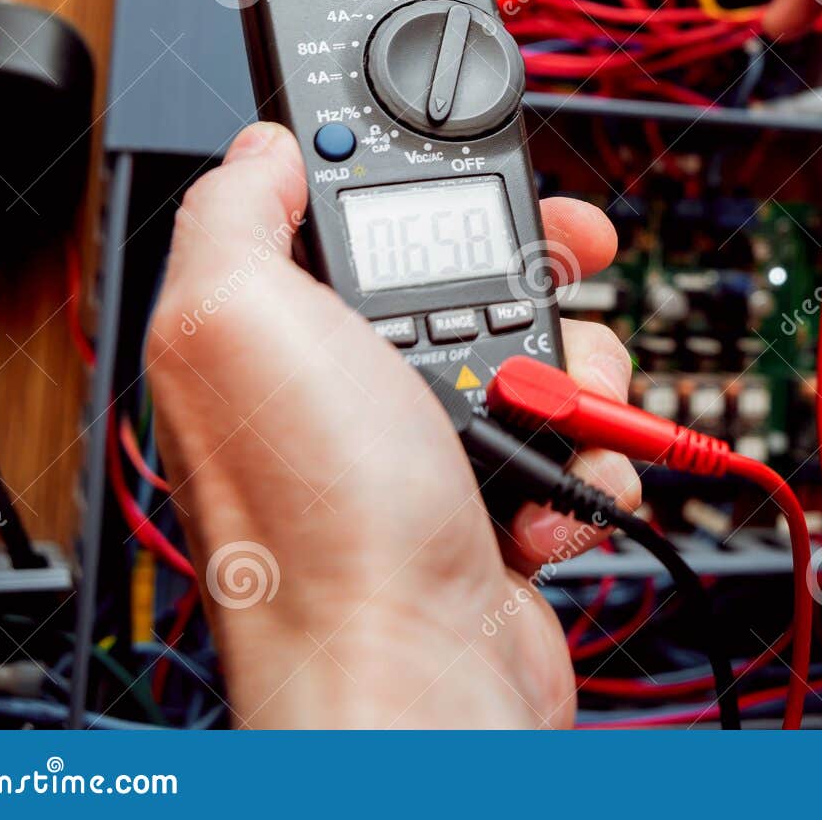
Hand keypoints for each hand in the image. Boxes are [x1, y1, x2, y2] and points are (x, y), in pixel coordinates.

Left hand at [143, 122, 638, 727]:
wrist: (418, 675)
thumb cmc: (322, 524)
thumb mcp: (236, 323)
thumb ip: (232, 215)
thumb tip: (260, 150)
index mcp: (282, 333)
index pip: (349, 209)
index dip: (416, 167)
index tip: (471, 145)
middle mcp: (353, 388)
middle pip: (471, 269)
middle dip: (535, 264)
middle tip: (569, 259)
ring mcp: (430, 447)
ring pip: (543, 348)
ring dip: (574, 370)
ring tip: (548, 409)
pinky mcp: (498, 498)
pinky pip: (576, 437)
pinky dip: (589, 455)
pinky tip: (548, 487)